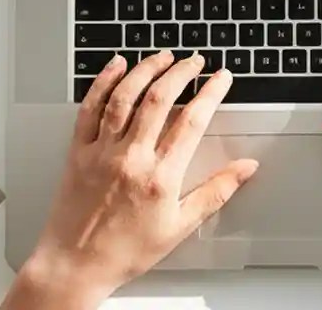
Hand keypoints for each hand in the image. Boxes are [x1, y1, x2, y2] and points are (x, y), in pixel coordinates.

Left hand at [2, 51, 257, 309]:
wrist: (75, 265)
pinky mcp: (78, 151)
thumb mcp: (180, 226)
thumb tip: (246, 168)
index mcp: (160, 177)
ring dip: (146, 69)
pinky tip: (116, 66)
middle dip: (181, 72)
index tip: (220, 78)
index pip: (192, 121)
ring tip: (163, 56)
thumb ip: (216, 192)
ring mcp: (102, 151)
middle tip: (195, 61)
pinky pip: (90, 107)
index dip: (210, 92)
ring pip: (125, 96)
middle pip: (159, 99)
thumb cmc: (125, 251)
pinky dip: (103, 82)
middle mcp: (131, 158)